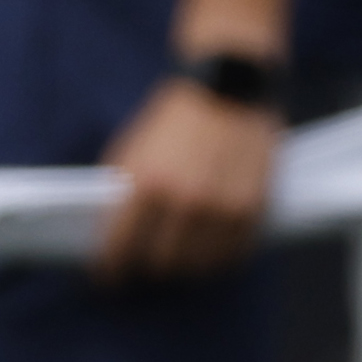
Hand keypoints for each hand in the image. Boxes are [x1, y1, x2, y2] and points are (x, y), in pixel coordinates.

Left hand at [93, 76, 277, 280]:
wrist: (227, 84)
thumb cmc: (173, 118)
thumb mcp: (132, 149)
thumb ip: (119, 195)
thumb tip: (108, 239)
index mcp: (148, 184)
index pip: (120, 249)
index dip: (111, 269)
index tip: (111, 277)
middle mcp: (186, 200)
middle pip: (161, 265)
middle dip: (150, 267)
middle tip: (149, 263)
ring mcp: (222, 205)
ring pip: (198, 267)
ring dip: (186, 265)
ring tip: (181, 256)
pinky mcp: (254, 205)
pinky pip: (232, 255)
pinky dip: (219, 257)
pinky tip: (210, 248)